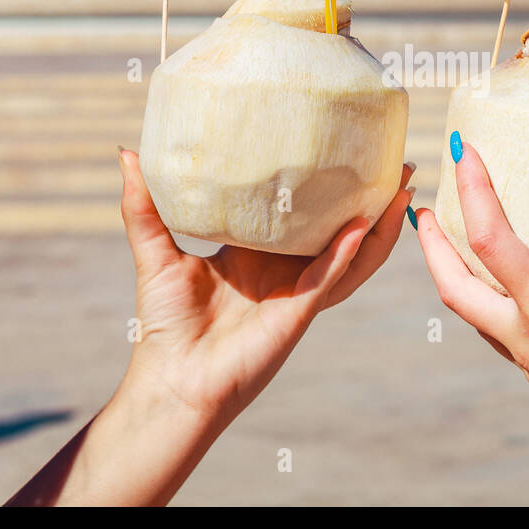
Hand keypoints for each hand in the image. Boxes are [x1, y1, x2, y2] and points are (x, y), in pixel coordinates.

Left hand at [8, 150, 413, 505]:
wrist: (172, 380)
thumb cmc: (165, 325)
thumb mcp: (155, 251)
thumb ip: (144, 204)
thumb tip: (127, 151)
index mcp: (259, 254)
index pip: (302, 213)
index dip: (327, 184)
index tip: (345, 148)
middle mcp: (286, 270)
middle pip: (342, 229)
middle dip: (372, 200)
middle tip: (396, 163)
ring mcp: (298, 292)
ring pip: (353, 255)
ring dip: (379, 226)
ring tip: (400, 191)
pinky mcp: (298, 313)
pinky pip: (331, 278)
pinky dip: (349, 253)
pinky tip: (365, 225)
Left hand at [414, 140, 528, 505]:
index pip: (490, 240)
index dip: (472, 190)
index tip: (461, 151)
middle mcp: (524, 337)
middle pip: (452, 288)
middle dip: (430, 247)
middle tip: (421, 208)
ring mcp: (528, 361)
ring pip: (469, 314)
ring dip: (450, 275)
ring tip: (450, 241)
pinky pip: (496, 331)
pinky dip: (483, 301)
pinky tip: (510, 289)